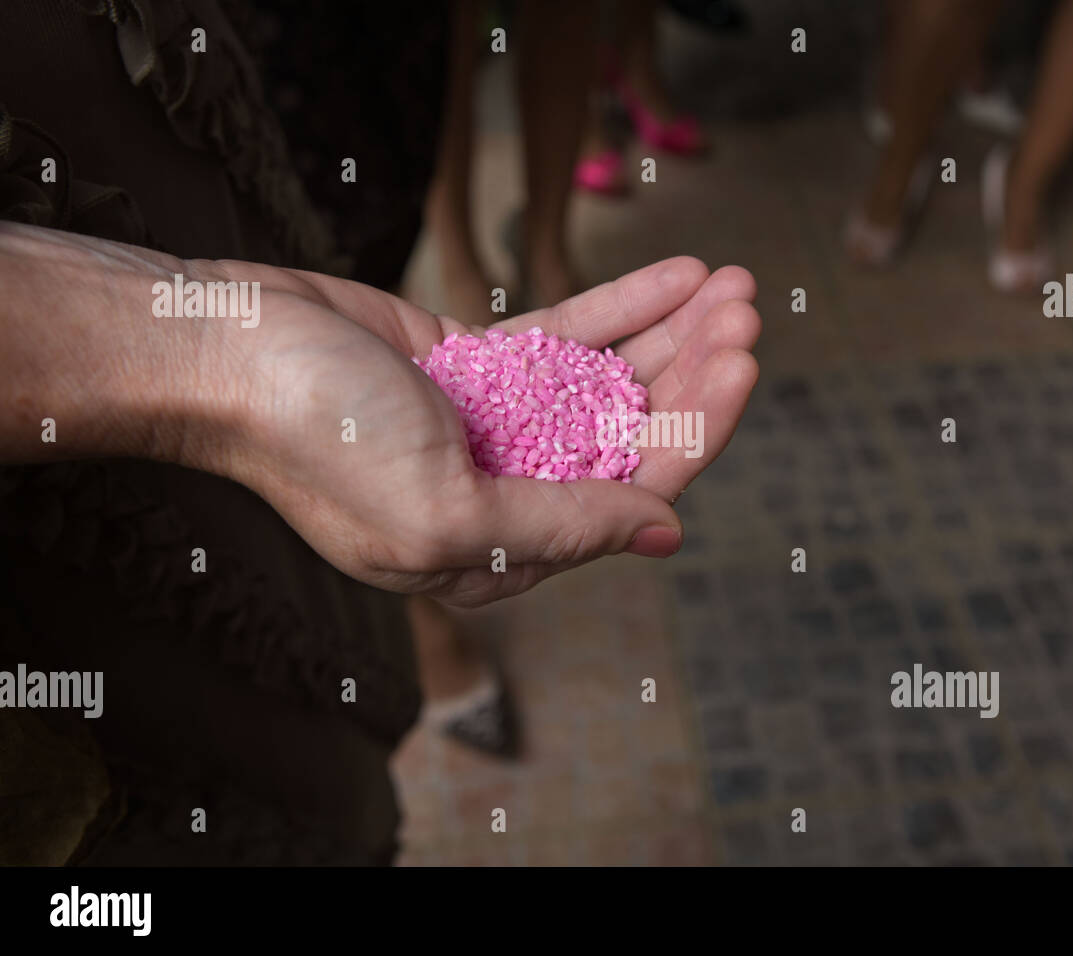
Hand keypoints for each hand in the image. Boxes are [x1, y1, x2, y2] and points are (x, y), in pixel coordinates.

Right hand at [198, 254, 759, 605]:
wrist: (229, 352)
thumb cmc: (324, 445)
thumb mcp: (447, 513)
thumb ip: (562, 528)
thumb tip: (665, 533)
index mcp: (503, 550)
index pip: (630, 492)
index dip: (695, 430)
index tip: (741, 365)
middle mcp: (508, 491)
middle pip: (632, 432)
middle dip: (695, 371)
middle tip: (750, 310)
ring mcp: (494, 425)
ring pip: (608, 380)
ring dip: (673, 333)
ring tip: (733, 284)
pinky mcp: (476, 365)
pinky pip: (565, 336)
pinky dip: (621, 306)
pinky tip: (677, 274)